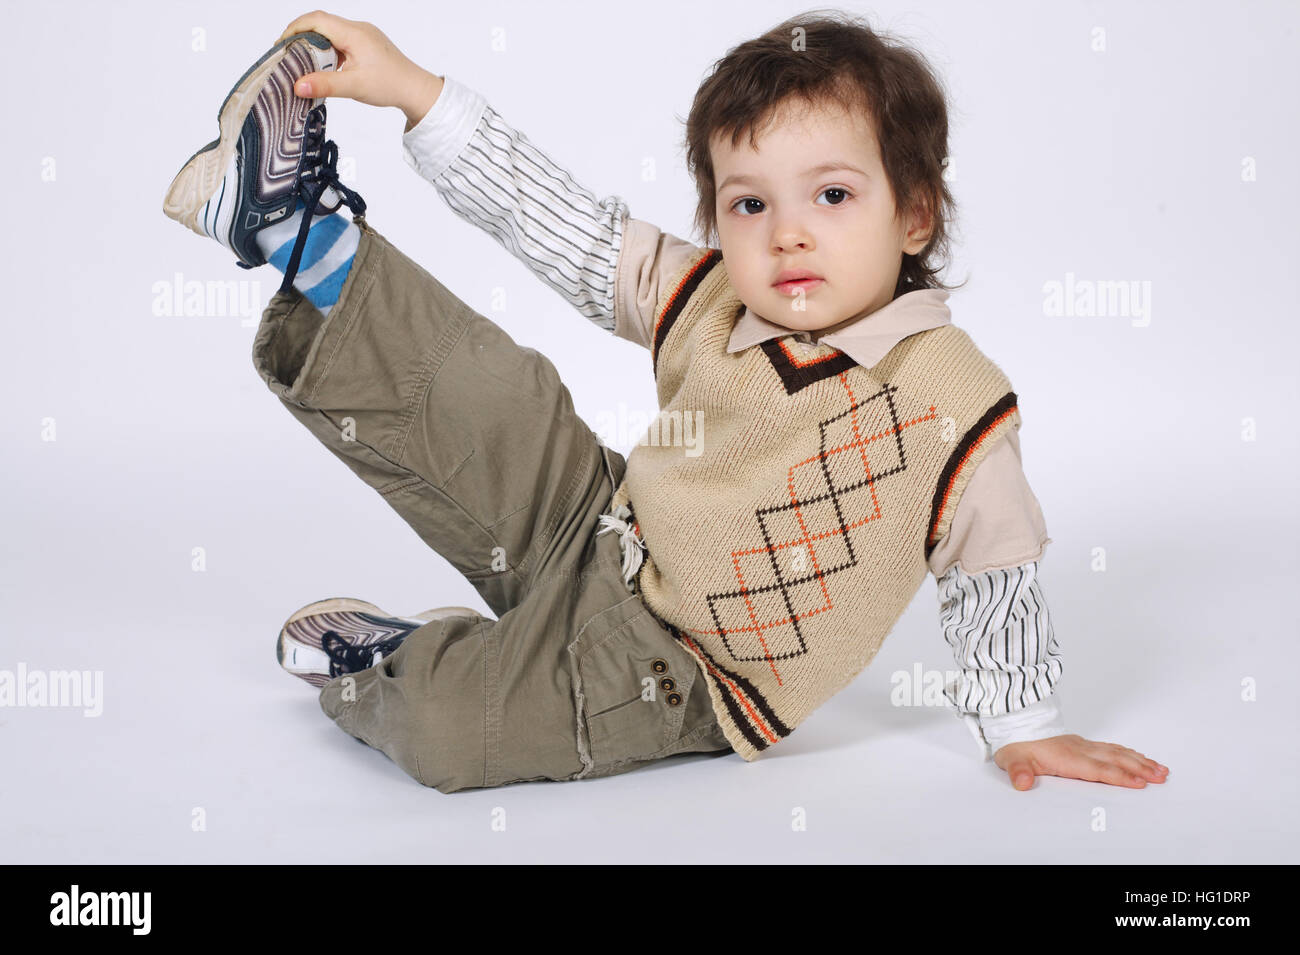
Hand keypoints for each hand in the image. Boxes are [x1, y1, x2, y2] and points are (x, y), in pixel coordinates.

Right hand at [276, 11, 443, 129]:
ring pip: (331, 32)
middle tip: (287, 54)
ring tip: (303, 62)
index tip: (281, 45)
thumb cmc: (390, 85)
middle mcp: (358, 29)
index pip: (316, 20)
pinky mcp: (366, 44)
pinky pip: (341, 40)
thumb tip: (297, 85)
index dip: (294, 29)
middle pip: (321, 23)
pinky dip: (328, 50)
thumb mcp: (354, 87)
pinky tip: (325, 67)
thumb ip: (324, 85)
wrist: (416, 89)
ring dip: (315, 44)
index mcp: (354, 33)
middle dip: (301, 35)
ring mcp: (363, 35)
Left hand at [992, 734, 1169, 790]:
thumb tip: (1022, 782)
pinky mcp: (1082, 744)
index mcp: (1065, 757)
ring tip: (1160, 769)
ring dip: (1139, 761)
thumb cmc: (1016, 745)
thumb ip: (1018, 771)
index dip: (1118, 776)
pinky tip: (1139, 757)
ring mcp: (1082, 746)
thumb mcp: (1010, 760)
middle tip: (1162, 777)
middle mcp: (1079, 750)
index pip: (1097, 769)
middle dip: (1139, 769)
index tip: (1139, 782)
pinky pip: (1110, 748)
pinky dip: (1127, 753)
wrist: (1014, 725)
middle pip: (1114, 760)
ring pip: (1116, 752)